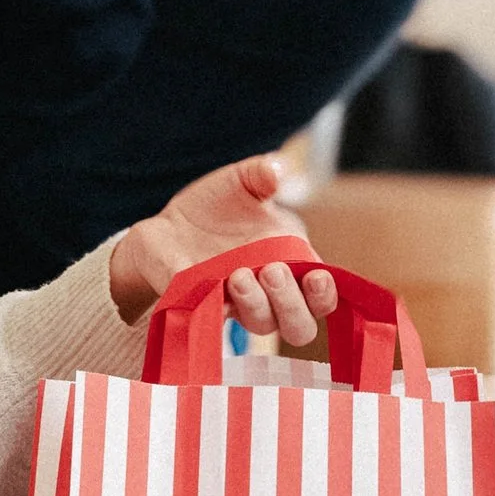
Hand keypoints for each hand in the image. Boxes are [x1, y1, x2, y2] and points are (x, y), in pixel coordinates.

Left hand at [108, 153, 338, 343]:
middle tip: (272, 271)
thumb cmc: (217, 205)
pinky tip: (213, 293)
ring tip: (238, 275)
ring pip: (262, 325)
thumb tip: (276, 170)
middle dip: (292, 303)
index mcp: (291, 263)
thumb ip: (260, 174)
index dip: (325, 294)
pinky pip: (215, 321)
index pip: (321, 296)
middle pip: (299, 325)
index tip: (315, 275)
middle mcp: (269, 292)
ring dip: (256, 303)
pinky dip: (216, 310)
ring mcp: (238, 303)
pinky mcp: (204, 306)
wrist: (169, 223)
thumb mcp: (240, 181)